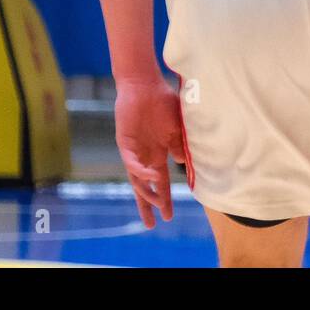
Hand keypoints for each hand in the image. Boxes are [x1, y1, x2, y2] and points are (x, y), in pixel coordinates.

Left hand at [114, 77, 185, 227]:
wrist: (144, 85)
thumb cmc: (163, 101)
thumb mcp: (178, 127)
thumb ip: (180, 145)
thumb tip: (184, 164)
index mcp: (158, 153)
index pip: (160, 182)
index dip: (163, 199)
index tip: (169, 216)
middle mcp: (144, 156)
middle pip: (144, 187)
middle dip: (148, 205)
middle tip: (151, 224)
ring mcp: (134, 150)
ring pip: (137, 179)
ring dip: (146, 192)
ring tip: (156, 202)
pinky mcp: (124, 143)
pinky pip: (131, 162)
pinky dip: (141, 171)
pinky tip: (152, 176)